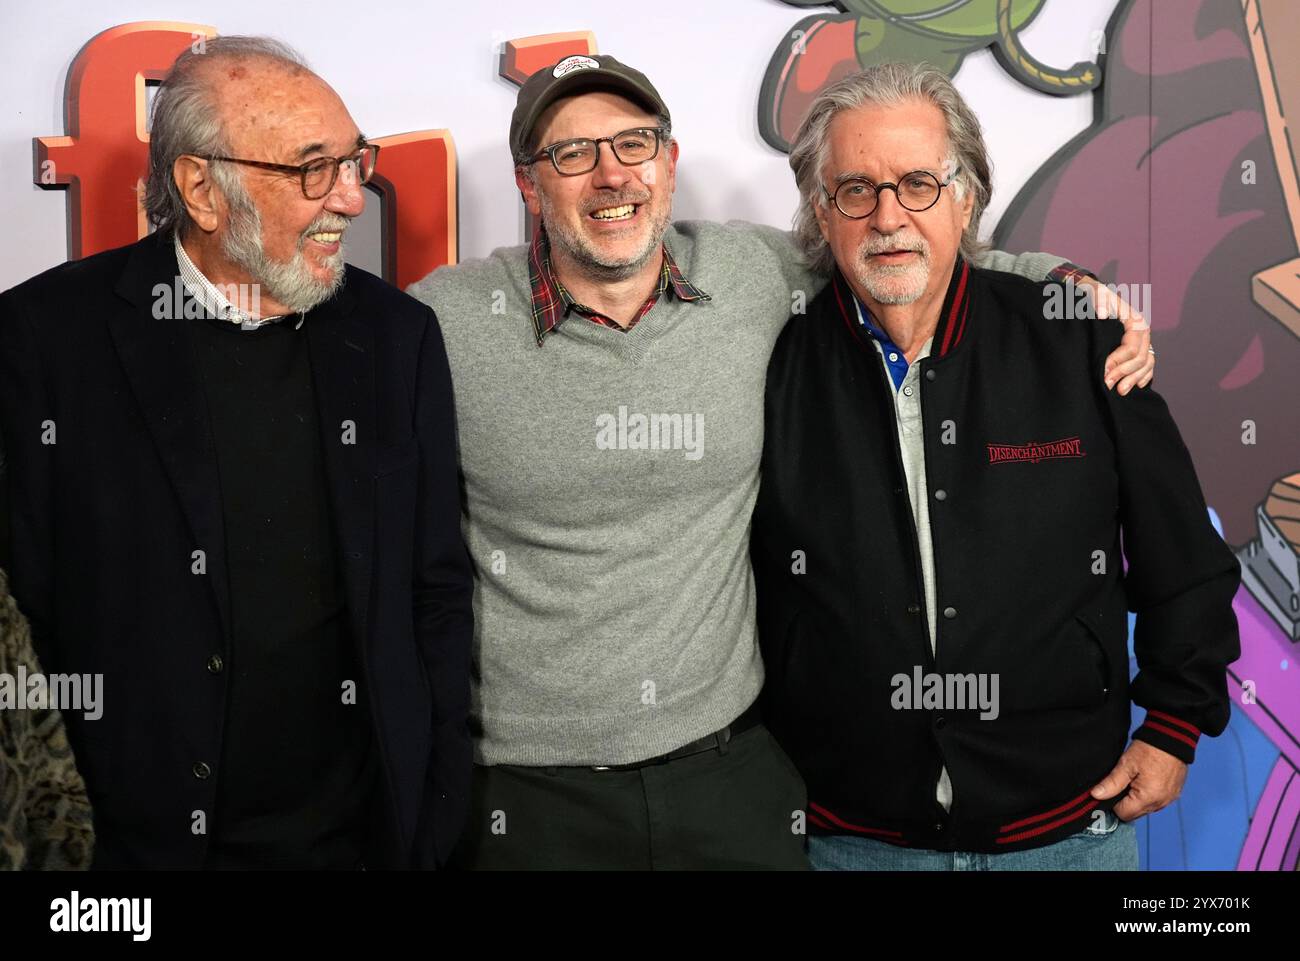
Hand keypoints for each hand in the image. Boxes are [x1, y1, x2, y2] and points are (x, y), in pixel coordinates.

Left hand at [1077, 276, 1153, 394]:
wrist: (1093, 295)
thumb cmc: (1094, 296)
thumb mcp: (1095, 294)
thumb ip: (1100, 302)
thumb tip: (1104, 315)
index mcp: (1135, 321)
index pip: (1132, 346)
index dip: (1118, 361)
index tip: (1103, 371)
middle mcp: (1142, 332)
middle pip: (1140, 358)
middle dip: (1124, 373)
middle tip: (1107, 385)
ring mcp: (1143, 341)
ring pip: (1146, 363)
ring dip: (1134, 379)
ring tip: (1120, 392)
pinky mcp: (1139, 347)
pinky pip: (1148, 365)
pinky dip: (1144, 376)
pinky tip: (1137, 386)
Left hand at [1090, 740, 1186, 820]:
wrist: (1172, 737)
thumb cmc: (1150, 749)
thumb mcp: (1126, 765)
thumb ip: (1111, 783)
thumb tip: (1096, 795)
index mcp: (1148, 798)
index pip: (1123, 814)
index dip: (1113, 803)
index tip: (1111, 789)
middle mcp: (1161, 803)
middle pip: (1135, 813)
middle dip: (1124, 801)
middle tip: (1123, 781)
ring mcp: (1169, 799)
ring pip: (1145, 808)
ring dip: (1136, 798)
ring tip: (1134, 778)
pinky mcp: (1173, 793)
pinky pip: (1156, 801)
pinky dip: (1148, 795)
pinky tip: (1145, 779)